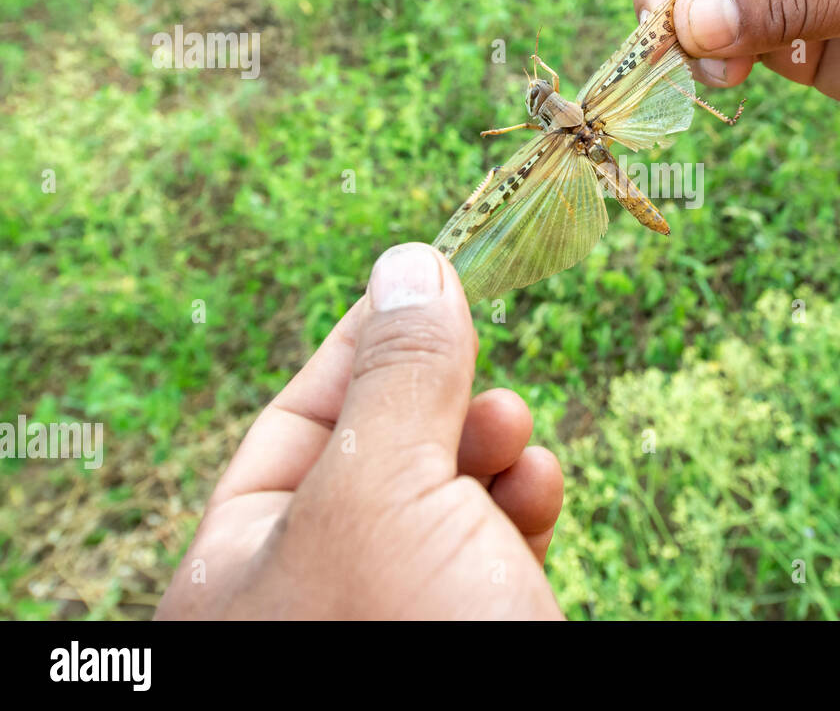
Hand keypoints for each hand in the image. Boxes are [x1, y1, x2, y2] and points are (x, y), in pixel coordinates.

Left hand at [157, 243, 563, 619]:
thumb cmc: (406, 639)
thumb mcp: (385, 488)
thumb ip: (396, 375)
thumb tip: (409, 263)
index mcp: (238, 573)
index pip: (293, 425)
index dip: (361, 346)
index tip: (423, 283)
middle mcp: (310, 593)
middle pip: (378, 454)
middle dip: (439, 405)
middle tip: (482, 375)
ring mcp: (389, 614)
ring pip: (443, 498)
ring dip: (490, 449)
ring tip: (513, 431)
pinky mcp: (467, 626)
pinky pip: (489, 546)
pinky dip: (518, 504)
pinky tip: (538, 489)